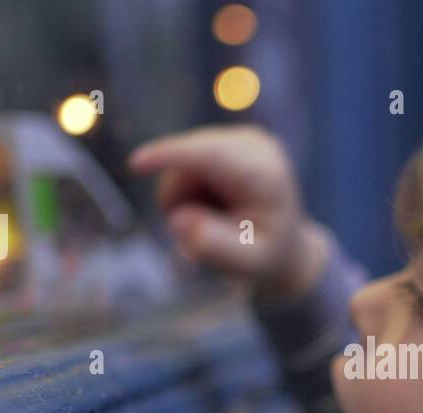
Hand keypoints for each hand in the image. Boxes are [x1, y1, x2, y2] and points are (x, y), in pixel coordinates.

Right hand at [129, 125, 329, 299]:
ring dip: (184, 199)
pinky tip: (215, 204)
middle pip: (186, 166)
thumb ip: (214, 247)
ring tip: (216, 221)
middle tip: (204, 234)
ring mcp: (239, 137)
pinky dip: (188, 190)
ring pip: (178, 166)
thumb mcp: (245, 264)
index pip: (212, 156)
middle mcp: (253, 145)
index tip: (136, 163)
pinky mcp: (224, 140)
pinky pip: (182, 163)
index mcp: (265, 174)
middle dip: (179, 201)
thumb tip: (181, 221)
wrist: (285, 244)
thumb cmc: (265, 256)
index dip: (171, 156)